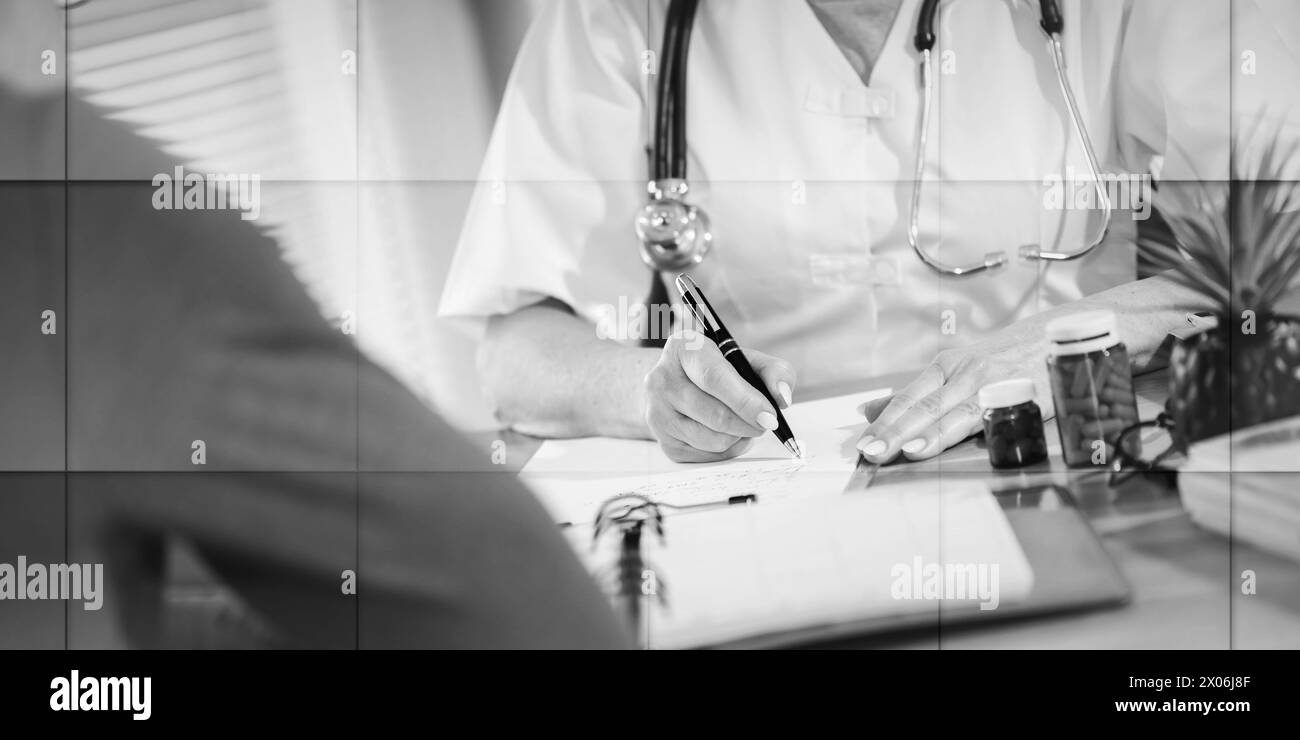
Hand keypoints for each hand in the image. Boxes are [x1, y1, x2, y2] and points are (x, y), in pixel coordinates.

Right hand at [642, 329, 795, 462]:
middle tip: (766, 422)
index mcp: (683, 348)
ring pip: (712, 439)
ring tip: (744, 424)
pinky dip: (727, 449)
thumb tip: (782, 398)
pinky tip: (729, 434)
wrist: (676, 384)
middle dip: (749, 424)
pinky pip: (706, 456)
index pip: (713, 378)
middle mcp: (661, 379)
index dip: (745, 400)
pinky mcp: (663, 440)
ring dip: (739, 437)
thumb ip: (773, 371)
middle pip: (714, 414)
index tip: (770, 416)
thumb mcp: (746, 359)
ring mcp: (658, 412)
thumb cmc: (717, 370)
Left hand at [857, 337, 1050, 463]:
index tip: (864, 443)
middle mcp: (968, 372)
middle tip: (873, 452)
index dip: (885, 421)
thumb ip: (914, 396)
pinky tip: (966, 443)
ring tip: (907, 450)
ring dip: (933, 433)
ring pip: (959, 412)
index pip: (908, 398)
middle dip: (897, 431)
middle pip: (927, 406)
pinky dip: (977, 432)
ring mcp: (996, 384)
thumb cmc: (998, 361)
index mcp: (946, 367)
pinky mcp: (1025, 397)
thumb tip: (869, 411)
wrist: (1053, 337)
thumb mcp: (953, 371)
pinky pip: (998, 416)